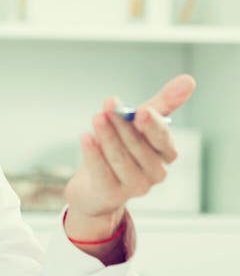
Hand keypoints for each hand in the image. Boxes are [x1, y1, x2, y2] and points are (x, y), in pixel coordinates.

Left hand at [63, 74, 196, 239]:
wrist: (93, 187)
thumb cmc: (121, 149)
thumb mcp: (139, 125)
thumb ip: (161, 104)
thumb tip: (189, 79)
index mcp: (165, 154)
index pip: (162, 139)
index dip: (152, 125)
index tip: (140, 110)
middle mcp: (155, 173)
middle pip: (139, 146)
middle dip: (122, 124)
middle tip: (108, 106)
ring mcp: (136, 187)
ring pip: (120, 158)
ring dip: (107, 136)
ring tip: (96, 117)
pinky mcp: (113, 195)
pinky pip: (102, 172)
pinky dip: (93, 153)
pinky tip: (85, 137)